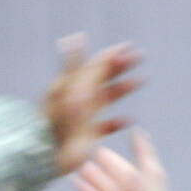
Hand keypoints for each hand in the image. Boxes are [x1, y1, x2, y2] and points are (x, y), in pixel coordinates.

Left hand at [41, 33, 142, 174]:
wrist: (49, 153)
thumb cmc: (58, 121)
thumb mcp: (70, 91)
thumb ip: (78, 67)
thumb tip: (76, 36)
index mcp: (72, 86)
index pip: (94, 65)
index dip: (111, 54)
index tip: (129, 46)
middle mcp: (78, 99)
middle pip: (102, 78)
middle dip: (122, 66)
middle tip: (141, 57)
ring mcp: (82, 118)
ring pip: (106, 99)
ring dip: (123, 88)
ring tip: (140, 80)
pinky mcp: (86, 137)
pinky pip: (104, 128)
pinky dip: (116, 123)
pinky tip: (127, 120)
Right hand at [71, 128, 169, 190]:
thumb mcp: (149, 172)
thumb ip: (142, 151)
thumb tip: (138, 130)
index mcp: (132, 182)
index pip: (116, 167)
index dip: (107, 159)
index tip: (95, 149)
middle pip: (105, 181)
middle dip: (94, 173)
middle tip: (80, 164)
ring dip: (86, 188)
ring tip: (74, 179)